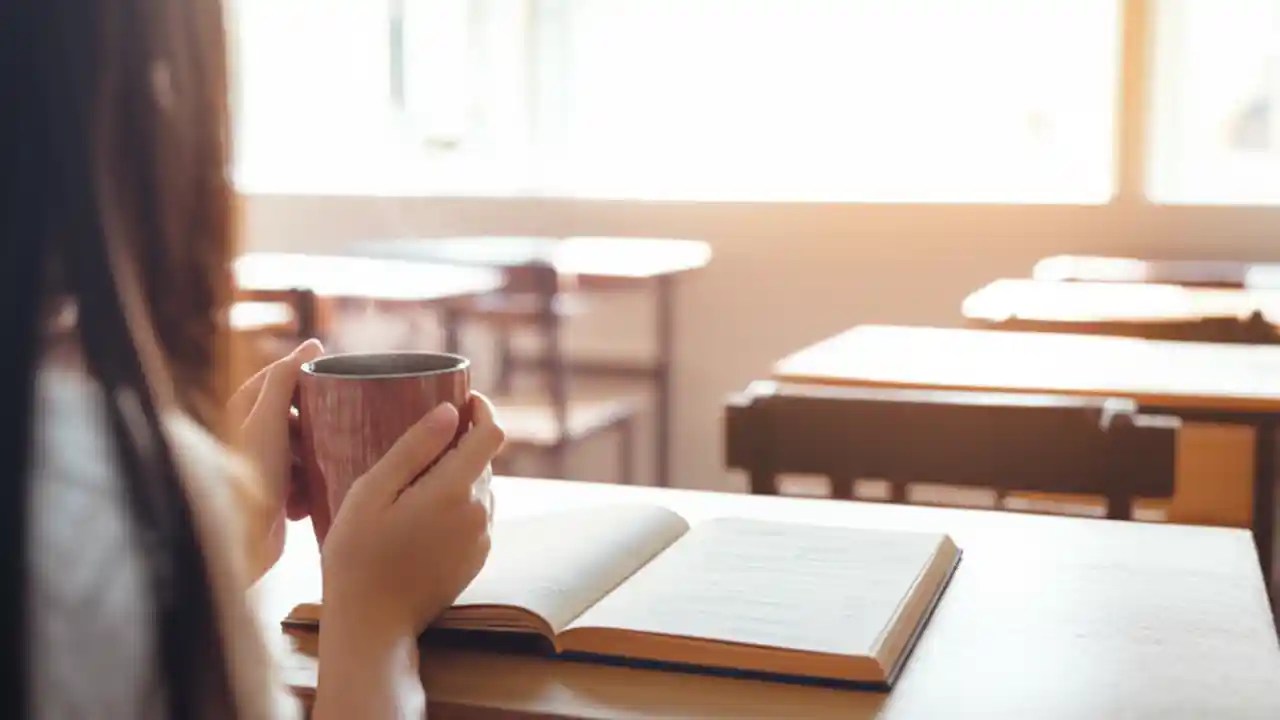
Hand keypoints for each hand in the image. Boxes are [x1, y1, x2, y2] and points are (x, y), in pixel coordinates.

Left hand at [228, 338, 324, 572]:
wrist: (241, 539)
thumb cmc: (251, 475)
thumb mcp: (269, 419)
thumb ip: (287, 378)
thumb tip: (313, 344)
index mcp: (245, 408)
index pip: (284, 378)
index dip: (310, 380)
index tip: (340, 384)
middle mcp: (252, 434)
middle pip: (298, 415)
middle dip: (318, 427)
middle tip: (340, 431)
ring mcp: (265, 465)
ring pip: (306, 449)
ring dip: (316, 462)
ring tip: (321, 472)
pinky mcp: (276, 493)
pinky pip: (304, 481)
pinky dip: (309, 490)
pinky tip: (307, 501)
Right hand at [321, 392, 502, 636]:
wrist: (372, 624)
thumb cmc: (358, 555)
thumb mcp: (372, 492)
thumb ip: (413, 448)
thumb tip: (450, 412)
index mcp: (455, 490)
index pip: (492, 433)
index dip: (483, 409)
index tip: (463, 399)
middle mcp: (479, 513)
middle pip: (483, 460)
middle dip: (461, 443)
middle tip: (421, 442)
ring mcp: (481, 539)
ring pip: (480, 489)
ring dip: (458, 477)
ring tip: (414, 484)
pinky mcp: (476, 559)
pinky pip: (475, 517)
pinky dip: (456, 505)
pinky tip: (420, 518)